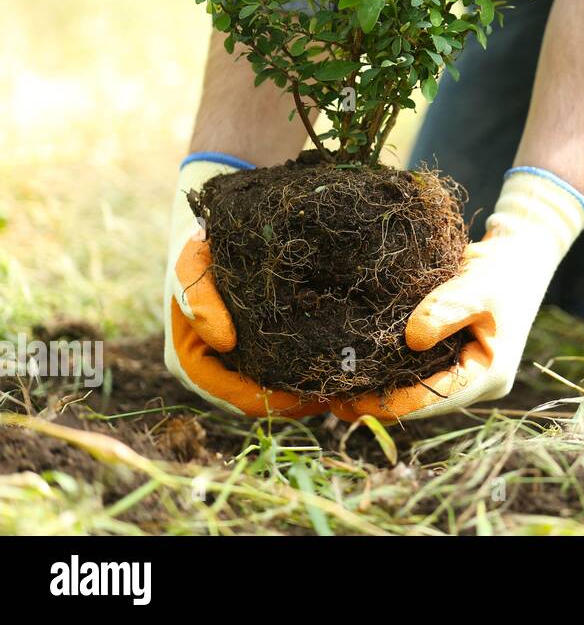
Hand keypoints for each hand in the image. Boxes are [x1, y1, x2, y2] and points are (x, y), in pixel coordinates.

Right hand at [163, 156, 326, 417]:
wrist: (217, 221)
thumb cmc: (201, 242)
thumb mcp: (192, 261)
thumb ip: (197, 295)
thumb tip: (223, 340)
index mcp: (191, 360)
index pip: (239, 399)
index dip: (276, 403)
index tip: (315, 395)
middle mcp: (214, 369)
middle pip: (263, 401)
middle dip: (301, 400)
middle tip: (346, 392)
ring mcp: (236, 360)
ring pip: (278, 389)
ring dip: (310, 388)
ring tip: (351, 380)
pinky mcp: (259, 346)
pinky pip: (287, 368)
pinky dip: (312, 367)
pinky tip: (344, 358)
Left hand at [329, 167, 583, 421]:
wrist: (519, 255)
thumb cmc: (503, 270)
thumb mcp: (478, 286)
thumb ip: (447, 309)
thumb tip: (411, 339)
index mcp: (491, 374)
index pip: (435, 398)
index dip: (393, 403)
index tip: (352, 401)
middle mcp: (479, 382)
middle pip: (424, 402)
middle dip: (382, 403)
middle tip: (333, 401)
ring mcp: (467, 373)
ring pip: (420, 391)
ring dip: (384, 391)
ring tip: (338, 391)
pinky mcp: (455, 359)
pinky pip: (421, 374)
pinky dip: (392, 374)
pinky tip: (361, 371)